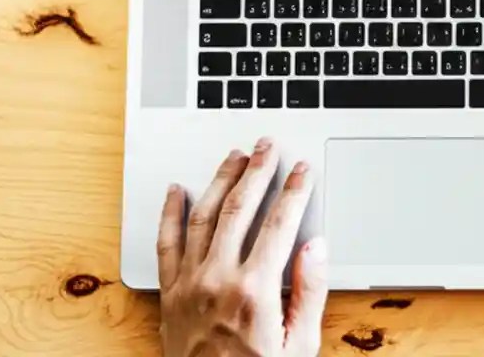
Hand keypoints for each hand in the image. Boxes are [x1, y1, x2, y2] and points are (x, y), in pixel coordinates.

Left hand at [157, 138, 326, 356]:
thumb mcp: (300, 344)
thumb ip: (310, 292)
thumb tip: (317, 248)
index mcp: (256, 290)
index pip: (281, 224)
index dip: (295, 191)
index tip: (303, 171)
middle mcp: (218, 280)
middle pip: (240, 208)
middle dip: (257, 171)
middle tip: (268, 146)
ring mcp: (189, 284)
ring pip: (202, 216)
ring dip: (219, 180)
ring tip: (234, 156)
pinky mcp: (170, 293)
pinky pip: (166, 243)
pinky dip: (170, 213)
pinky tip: (177, 190)